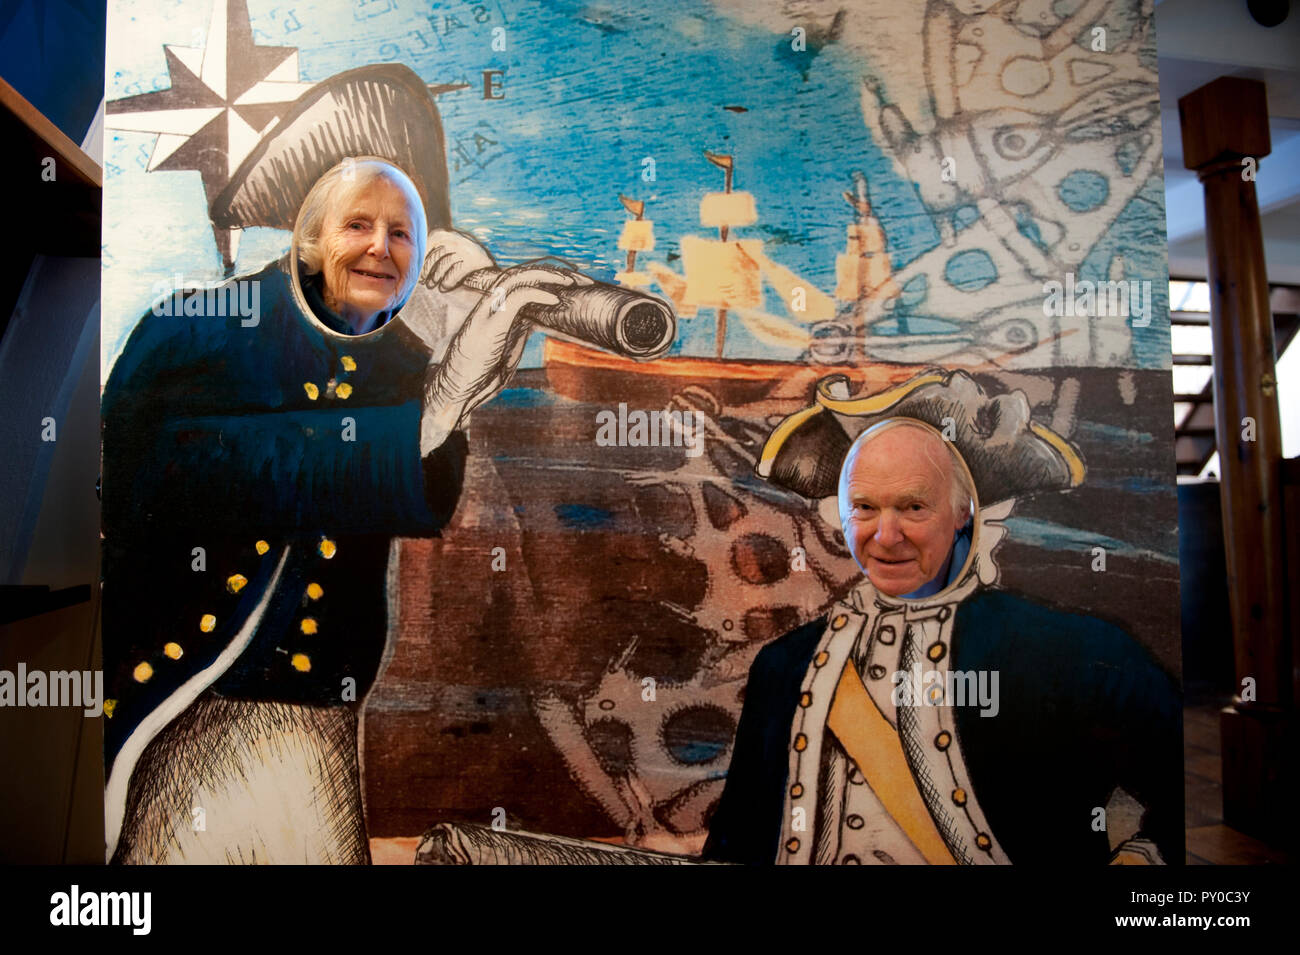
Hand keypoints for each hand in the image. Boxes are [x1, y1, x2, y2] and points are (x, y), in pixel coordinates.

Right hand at [419, 264, 580, 452]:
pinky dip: (538, 294)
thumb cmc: (477, 376)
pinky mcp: (489, 324)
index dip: (551, 280)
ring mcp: (488, 312)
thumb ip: (516, 333)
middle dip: (555, 273)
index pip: (526, 283)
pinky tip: (555, 300)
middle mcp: (492, 306)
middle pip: (525, 275)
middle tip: (583, 280)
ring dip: (549, 277)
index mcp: (498, 310)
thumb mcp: (505, 350)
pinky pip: (515, 298)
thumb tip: (532, 324)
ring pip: (518, 278)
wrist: (453, 390)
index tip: (578, 286)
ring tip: (572, 282)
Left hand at [421, 229, 495, 290]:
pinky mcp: (475, 261)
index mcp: (448, 234)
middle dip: (428, 270)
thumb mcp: (445, 256)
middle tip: (426, 283)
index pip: (430, 244)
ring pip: (445, 263)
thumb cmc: (459, 269)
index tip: (420, 274)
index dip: (423, 260)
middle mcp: (458, 238)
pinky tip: (444, 288)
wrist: (489, 280)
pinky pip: (456, 272)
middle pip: (437, 254)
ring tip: (433, 286)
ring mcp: (468, 248)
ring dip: (436, 277)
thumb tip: (414, 262)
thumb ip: (431, 255)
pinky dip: (448, 282)